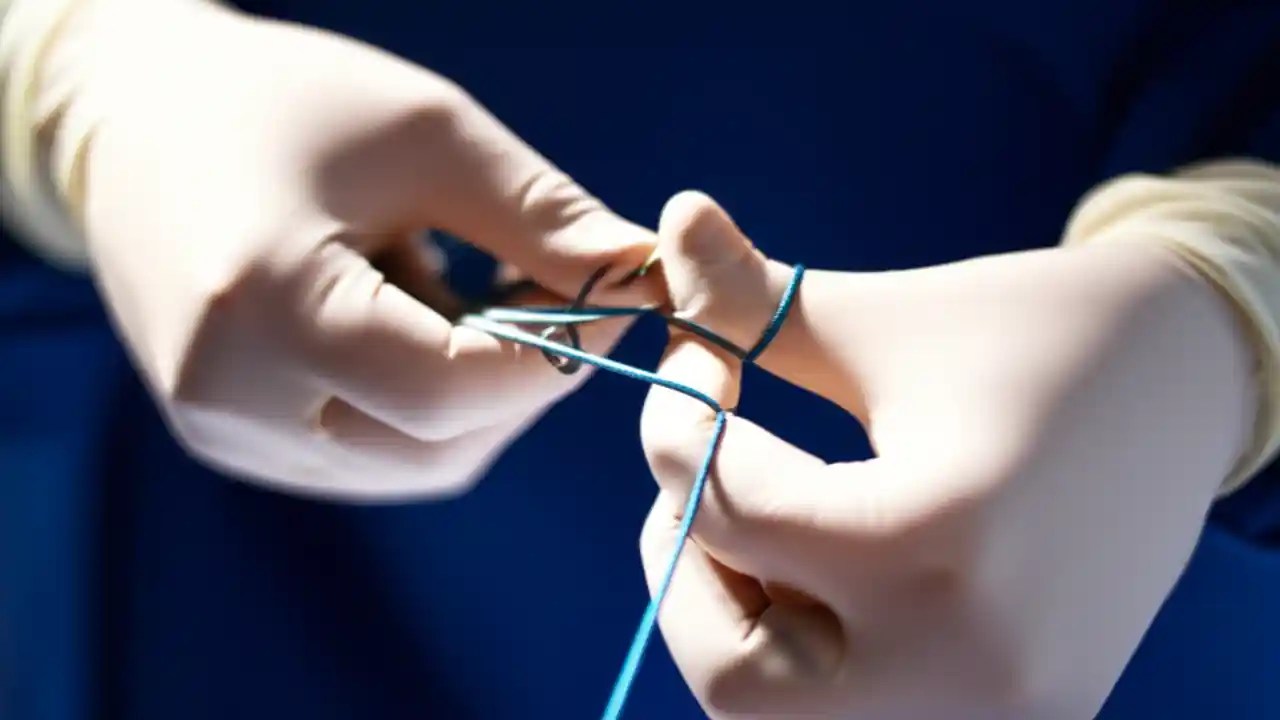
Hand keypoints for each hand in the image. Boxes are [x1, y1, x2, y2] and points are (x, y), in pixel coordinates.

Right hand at [75, 2, 655, 498]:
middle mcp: (229, 398)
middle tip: (560, 290)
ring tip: (479, 292)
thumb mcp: (426, 132)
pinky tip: (421, 322)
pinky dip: (426, 406)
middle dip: (526, 376)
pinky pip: (370, 457)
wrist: (136, 115)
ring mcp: (224, 432)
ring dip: (482, 395)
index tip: (619, 296)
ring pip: (415, 463)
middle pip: (440, 443)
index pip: (450, 391)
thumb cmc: (282, 98)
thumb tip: (643, 276)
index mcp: (263, 307)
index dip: (556, 354)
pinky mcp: (231, 439)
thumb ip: (540, 216)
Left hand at [638, 192, 1254, 717]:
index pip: (724, 508)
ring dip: (736, 619)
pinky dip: (807, 653)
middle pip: (730, 678)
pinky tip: (824, 564)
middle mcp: (965, 662)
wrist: (1191, 387)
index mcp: (934, 541)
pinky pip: (855, 715)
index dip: (672, 419)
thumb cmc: (1040, 336)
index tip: (697, 358)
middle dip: (686, 564)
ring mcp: (998, 711)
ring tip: (762, 514)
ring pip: (782, 717)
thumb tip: (671, 214)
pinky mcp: (1017, 718)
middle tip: (698, 473)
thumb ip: (754, 298)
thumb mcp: (888, 319)